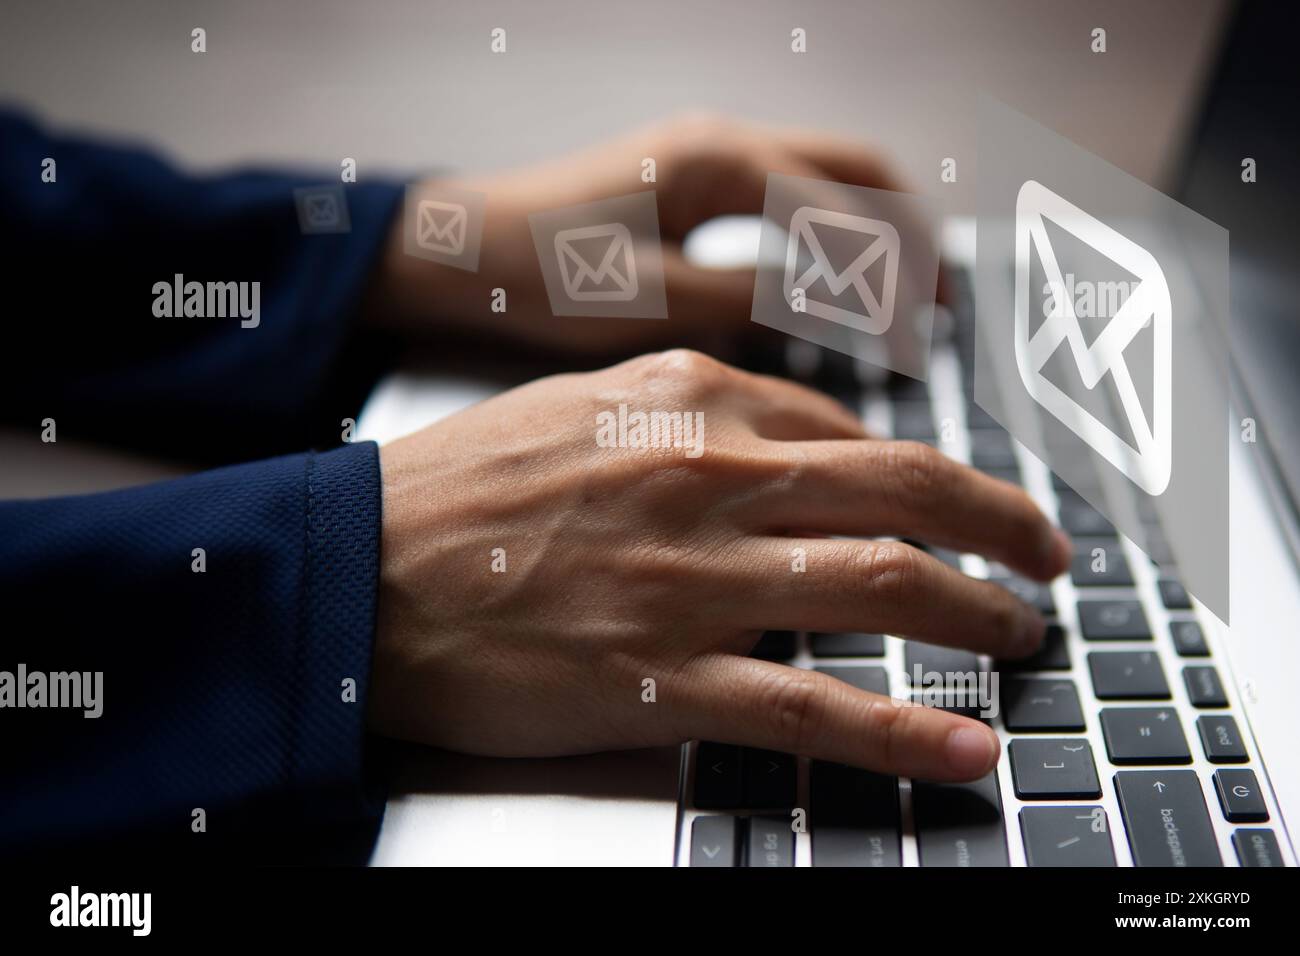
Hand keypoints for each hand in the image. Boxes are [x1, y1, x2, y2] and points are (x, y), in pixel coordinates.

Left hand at [368, 114, 910, 357]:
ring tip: (907, 295)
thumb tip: (827, 305)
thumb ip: (742, 297)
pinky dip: (828, 230)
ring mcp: (707, 154)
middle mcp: (724, 142)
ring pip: (825, 176)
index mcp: (720, 164)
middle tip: (942, 302)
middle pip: (856, 171)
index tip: (927, 332)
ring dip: (875, 228)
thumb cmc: (539, 271)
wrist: (464, 246)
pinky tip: (832, 278)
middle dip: (910, 232)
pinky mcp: (690, 179)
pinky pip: (786, 194)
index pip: (844, 212)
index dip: (896, 276)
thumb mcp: (647, 298)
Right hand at [370, 350, 1070, 780]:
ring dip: (977, 614)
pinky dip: (905, 734)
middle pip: (904, 488)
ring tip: (1021, 637)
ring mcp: (692, 578)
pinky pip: (814, 708)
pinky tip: (965, 752)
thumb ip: (688, 413)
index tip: (963, 500)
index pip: (848, 431)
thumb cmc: (459, 487)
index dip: (929, 470)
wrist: (358, 568)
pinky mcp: (662, 677)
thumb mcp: (581, 406)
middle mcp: (708, 475)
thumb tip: (779, 441)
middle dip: (1001, 522)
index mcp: (687, 399)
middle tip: (1045, 553)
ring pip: (883, 584)